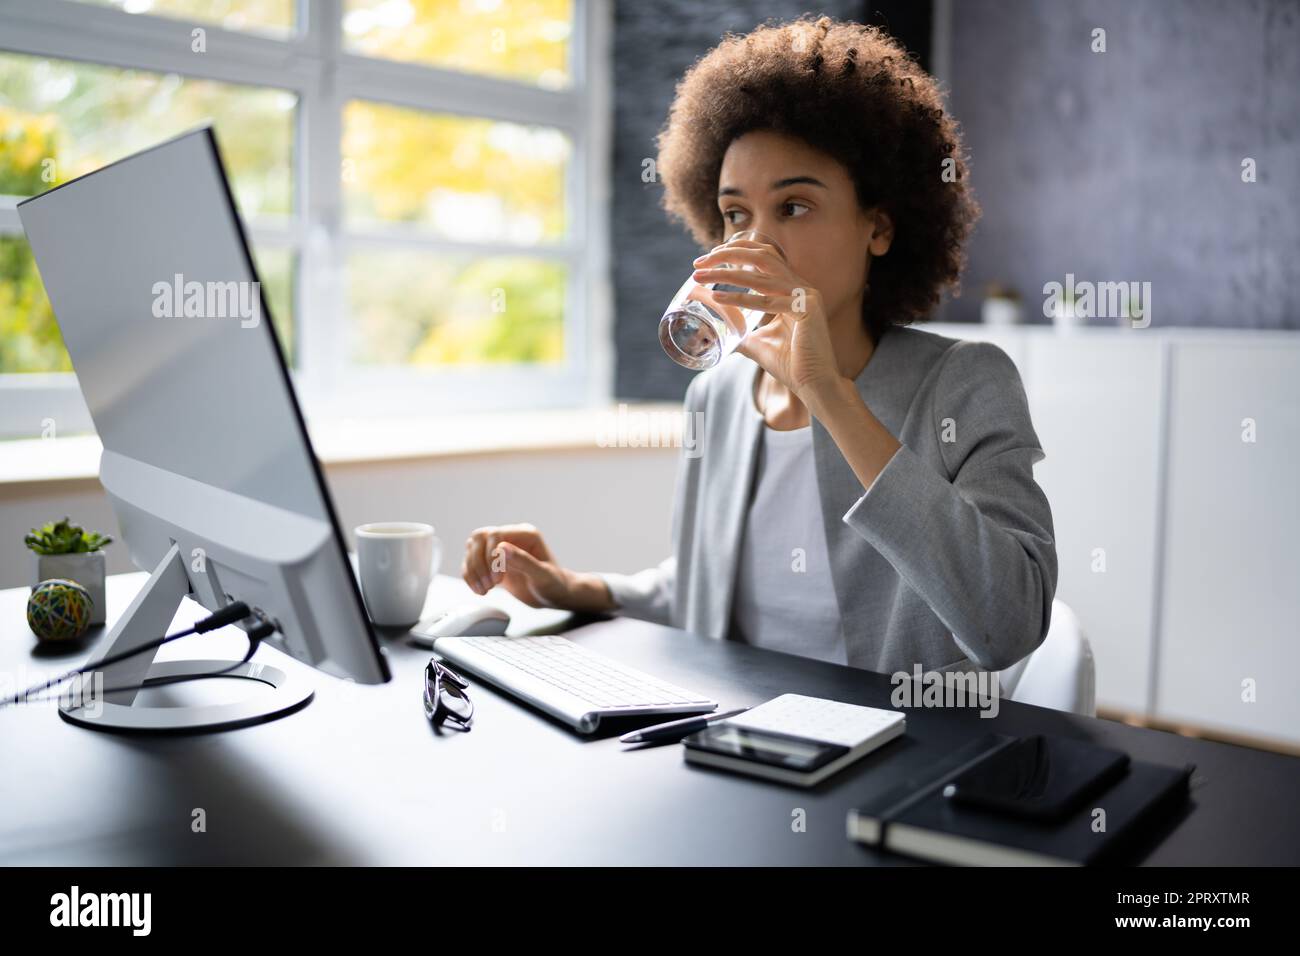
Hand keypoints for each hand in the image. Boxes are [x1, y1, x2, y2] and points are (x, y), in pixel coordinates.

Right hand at [460, 523, 613, 611]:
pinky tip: (480, 590)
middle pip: (479, 538)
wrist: (554, 596)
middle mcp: (511, 537)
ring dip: (473, 570)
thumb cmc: (554, 585)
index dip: (490, 556)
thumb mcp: (543, 576)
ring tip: (485, 590)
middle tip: (490, 585)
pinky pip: (472, 563)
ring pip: (472, 549)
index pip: (494, 534)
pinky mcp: (492, 563)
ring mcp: (500, 549)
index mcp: (525, 534)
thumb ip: (524, 561)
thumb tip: (501, 548)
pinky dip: (470, 576)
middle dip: (478, 563)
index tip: (498, 580)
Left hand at [690, 238, 842, 402]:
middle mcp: (801, 287)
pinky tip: (717, 298)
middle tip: (698, 262)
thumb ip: (742, 332)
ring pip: (760, 275)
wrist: (815, 386)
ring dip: (725, 273)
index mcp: (793, 289)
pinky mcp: (806, 311)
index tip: (708, 258)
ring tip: (699, 276)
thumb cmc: (791, 365)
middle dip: (728, 254)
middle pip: (762, 255)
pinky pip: (766, 301)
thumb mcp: (759, 342)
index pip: (765, 256)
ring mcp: (806, 296)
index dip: (737, 250)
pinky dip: (739, 298)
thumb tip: (719, 333)